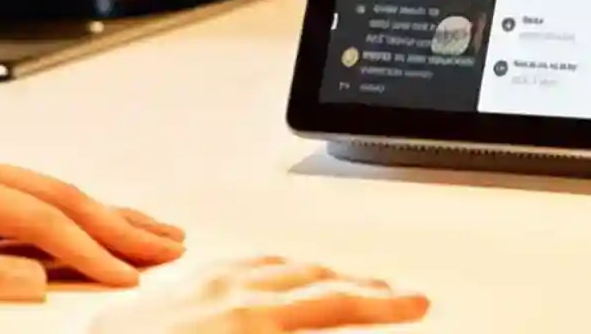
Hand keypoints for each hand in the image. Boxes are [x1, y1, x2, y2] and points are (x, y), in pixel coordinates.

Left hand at [0, 148, 185, 301]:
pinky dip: (73, 208)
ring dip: (107, 211)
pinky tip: (94, 218)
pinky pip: (32, 192)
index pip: (45, 220)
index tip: (129, 277)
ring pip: (54, 189)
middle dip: (121, 222)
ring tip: (153, 229)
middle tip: (172, 245)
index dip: (92, 250)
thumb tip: (39, 279)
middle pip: (64, 195)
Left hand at [91, 257, 430, 333]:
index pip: (335, 305)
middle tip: (394, 291)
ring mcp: (201, 285)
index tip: (414, 302)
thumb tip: (324, 328)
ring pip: (280, 265)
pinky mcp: (176, 286)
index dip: (381, 304)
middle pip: (316, 279)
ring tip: (344, 278)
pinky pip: (240, 263)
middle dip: (361, 285)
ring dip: (320, 272)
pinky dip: (274, 266)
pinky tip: (273, 270)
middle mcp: (229, 294)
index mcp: (249, 322)